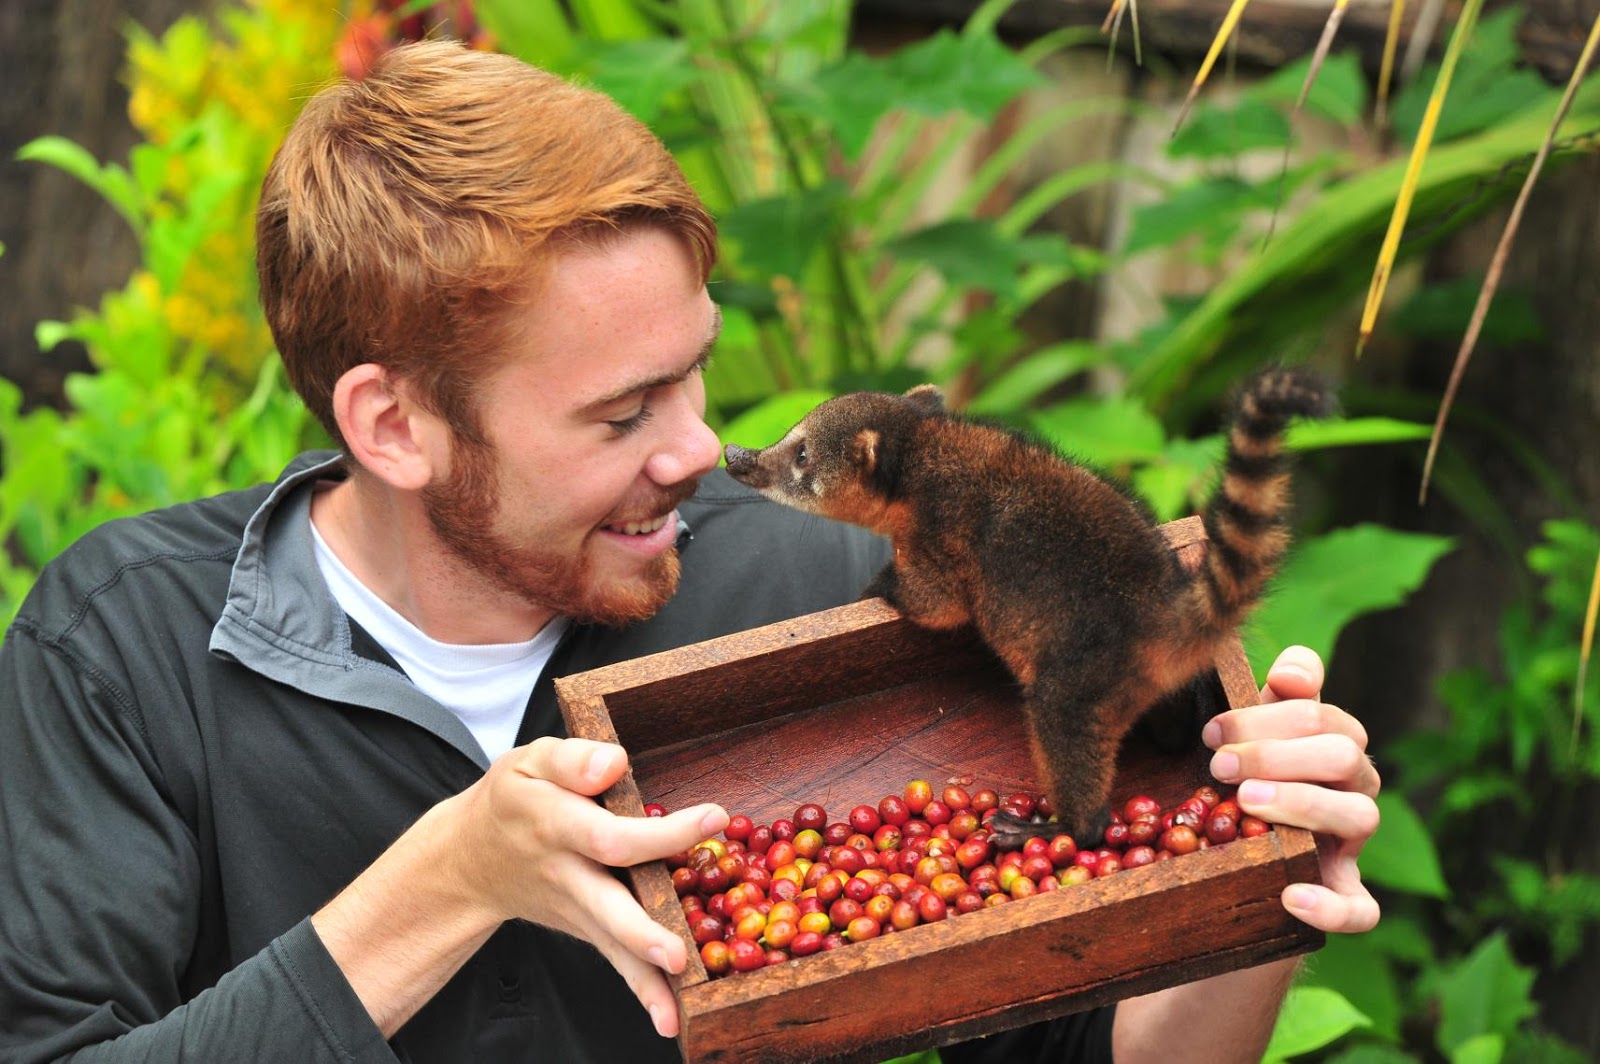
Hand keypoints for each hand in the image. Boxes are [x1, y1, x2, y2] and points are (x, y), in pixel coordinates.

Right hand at [446, 737, 727, 1036]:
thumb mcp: (528, 762)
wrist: (471, 859)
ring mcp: (574, 908)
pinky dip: (641, 990)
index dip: (659, 831)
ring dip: (643, 978)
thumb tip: (613, 763)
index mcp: (553, 824)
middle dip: (642, 932)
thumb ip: (570, 759)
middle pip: (606, 904)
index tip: (713, 818)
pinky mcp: (585, 928)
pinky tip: (669, 1018)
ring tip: (675, 1009)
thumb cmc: (513, 801)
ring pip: (611, 944)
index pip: (608, 834)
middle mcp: (565, 872)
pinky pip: (614, 959)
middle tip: (679, 952)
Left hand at [1202, 646, 1379, 933]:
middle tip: (1219, 766)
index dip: (1270, 716)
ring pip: (1361, 815)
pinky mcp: (1345, 895)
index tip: (1212, 732)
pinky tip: (1292, 896)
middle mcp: (1354, 786)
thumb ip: (1272, 699)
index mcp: (1333, 741)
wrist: (1246, 859)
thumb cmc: (1248, 778)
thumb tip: (1292, 669)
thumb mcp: (1253, 737)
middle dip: (1277, 754)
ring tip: (1247, 803)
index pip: (1322, 713)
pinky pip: (1361, 909)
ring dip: (1303, 804)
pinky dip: (1332, 906)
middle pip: (1344, 753)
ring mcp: (1353, 842)